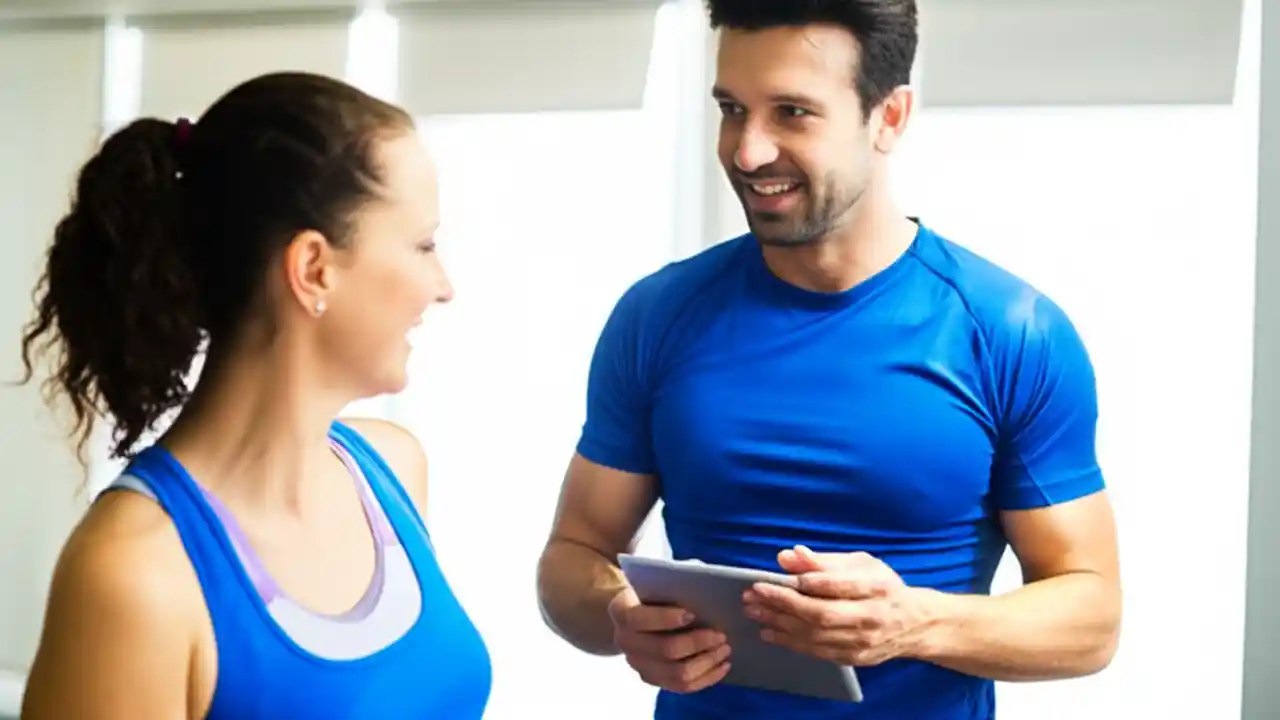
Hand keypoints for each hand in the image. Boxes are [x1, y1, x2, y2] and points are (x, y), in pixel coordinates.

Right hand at [607, 586, 731, 692]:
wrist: (638, 613)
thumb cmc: (656, 591)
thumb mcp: (661, 578)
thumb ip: (678, 577)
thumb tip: (704, 578)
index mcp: (621, 611)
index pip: (639, 619)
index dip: (666, 618)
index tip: (693, 613)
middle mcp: (625, 642)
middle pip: (664, 650)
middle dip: (696, 643)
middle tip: (721, 634)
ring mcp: (638, 664)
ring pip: (676, 674)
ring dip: (706, 662)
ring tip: (725, 649)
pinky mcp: (653, 679)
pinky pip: (682, 687)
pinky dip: (707, 678)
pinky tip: (723, 665)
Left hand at [742, 546, 934, 666]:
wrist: (914, 625)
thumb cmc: (883, 587)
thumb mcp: (862, 564)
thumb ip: (824, 561)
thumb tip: (790, 556)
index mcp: (877, 588)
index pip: (839, 585)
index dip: (809, 581)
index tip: (780, 574)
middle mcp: (871, 617)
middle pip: (822, 613)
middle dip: (784, 603)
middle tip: (755, 593)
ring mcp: (862, 642)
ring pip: (815, 635)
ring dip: (780, 624)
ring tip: (755, 611)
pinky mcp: (853, 658)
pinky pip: (816, 652)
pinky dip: (790, 642)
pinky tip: (770, 632)